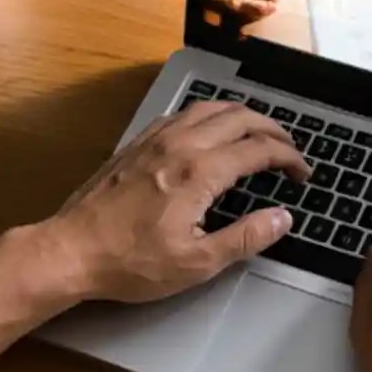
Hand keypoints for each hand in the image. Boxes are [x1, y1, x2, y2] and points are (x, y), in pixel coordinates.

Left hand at [45, 101, 309, 302]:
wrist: (71, 251)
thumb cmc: (129, 262)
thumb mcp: (197, 263)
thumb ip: (245, 237)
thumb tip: (281, 218)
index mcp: (200, 172)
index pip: (259, 150)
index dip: (289, 158)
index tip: (301, 173)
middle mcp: (181, 145)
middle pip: (240, 117)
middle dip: (273, 130)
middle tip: (288, 149)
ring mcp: (156, 140)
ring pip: (210, 108)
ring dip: (242, 115)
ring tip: (258, 131)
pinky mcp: (138, 144)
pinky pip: (182, 114)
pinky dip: (209, 115)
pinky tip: (210, 130)